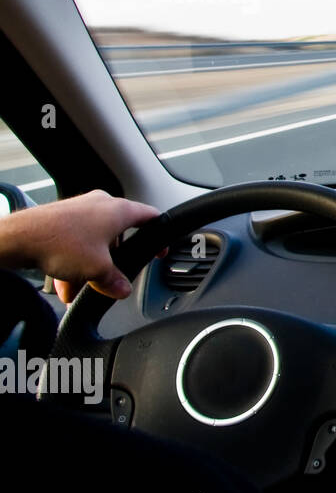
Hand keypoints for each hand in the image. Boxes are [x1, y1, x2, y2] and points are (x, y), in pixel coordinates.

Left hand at [0, 189, 159, 301]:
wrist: (19, 238)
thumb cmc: (61, 242)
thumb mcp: (98, 270)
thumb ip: (115, 281)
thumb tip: (121, 288)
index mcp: (119, 210)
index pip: (151, 217)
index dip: (159, 236)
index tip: (159, 249)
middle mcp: (100, 205)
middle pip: (119, 235)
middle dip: (115, 261)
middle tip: (114, 277)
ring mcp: (79, 210)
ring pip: (94, 241)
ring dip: (90, 265)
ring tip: (83, 287)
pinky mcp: (60, 218)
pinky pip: (74, 242)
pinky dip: (73, 261)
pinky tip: (66, 283)